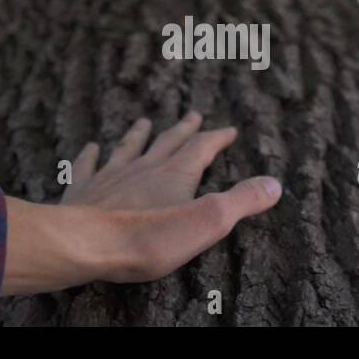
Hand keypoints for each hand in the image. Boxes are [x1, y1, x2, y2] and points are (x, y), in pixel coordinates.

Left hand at [0, 112, 281, 295]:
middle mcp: (144, 167)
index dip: (217, 138)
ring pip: (128, 148)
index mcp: (176, 174)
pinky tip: (91, 147)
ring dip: (139, 134)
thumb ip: (242, 201)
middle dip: (183, 129)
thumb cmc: (150, 237)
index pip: (202, 147)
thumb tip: (275, 185)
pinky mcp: (83, 191)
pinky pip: (88, 166)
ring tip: (144, 121)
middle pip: (167, 142)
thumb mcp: (208, 221)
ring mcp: (111, 176)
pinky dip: (91, 155)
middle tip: (192, 114)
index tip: (228, 129)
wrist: (87, 243)